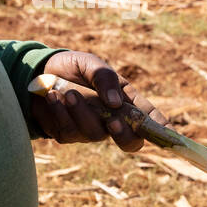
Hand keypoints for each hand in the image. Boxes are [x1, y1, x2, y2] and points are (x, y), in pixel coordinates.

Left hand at [30, 51, 167, 151]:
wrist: (40, 72)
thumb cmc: (74, 67)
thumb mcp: (91, 63)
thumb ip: (104, 77)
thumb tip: (114, 103)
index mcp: (126, 101)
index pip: (148, 120)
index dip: (159, 129)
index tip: (165, 131)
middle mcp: (112, 120)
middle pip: (130, 142)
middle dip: (124, 135)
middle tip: (113, 122)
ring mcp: (91, 130)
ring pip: (94, 134)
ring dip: (81, 113)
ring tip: (68, 92)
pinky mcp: (68, 134)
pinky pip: (68, 131)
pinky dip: (60, 112)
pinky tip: (53, 96)